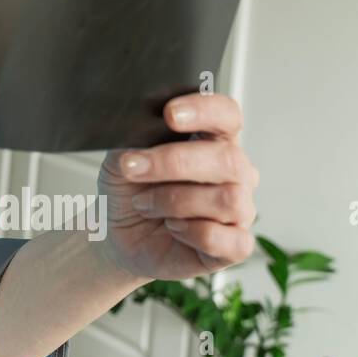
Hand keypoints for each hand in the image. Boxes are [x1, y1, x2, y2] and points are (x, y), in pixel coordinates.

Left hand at [97, 93, 258, 281]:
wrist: (117, 233)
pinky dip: (192, 232)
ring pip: (228, 200)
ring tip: (145, 204)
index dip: (203, 110)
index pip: (226, 115)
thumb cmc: (128, 190)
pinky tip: (172, 227)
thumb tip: (144, 121)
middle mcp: (235, 173)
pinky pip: (230, 240)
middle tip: (132, 167)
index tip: (169, 114)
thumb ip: (139, 137)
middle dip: (173, 162)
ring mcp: (240, 210)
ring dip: (174, 201)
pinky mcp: (236, 246)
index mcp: (213, 140)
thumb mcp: (122, 157)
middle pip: (227, 158)